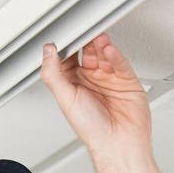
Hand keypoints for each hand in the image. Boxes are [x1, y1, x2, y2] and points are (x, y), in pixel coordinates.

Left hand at [40, 33, 150, 156]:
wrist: (118, 143)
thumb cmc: (92, 130)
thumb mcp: (65, 99)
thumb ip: (53, 74)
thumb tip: (47, 52)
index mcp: (73, 85)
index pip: (67, 59)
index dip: (65, 47)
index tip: (63, 34)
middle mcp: (91, 81)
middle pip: (87, 52)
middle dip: (85, 41)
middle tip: (83, 29)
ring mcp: (109, 79)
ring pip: (104, 54)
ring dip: (100, 45)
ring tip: (97, 38)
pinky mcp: (126, 79)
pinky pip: (120, 61)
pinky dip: (115, 54)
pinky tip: (109, 49)